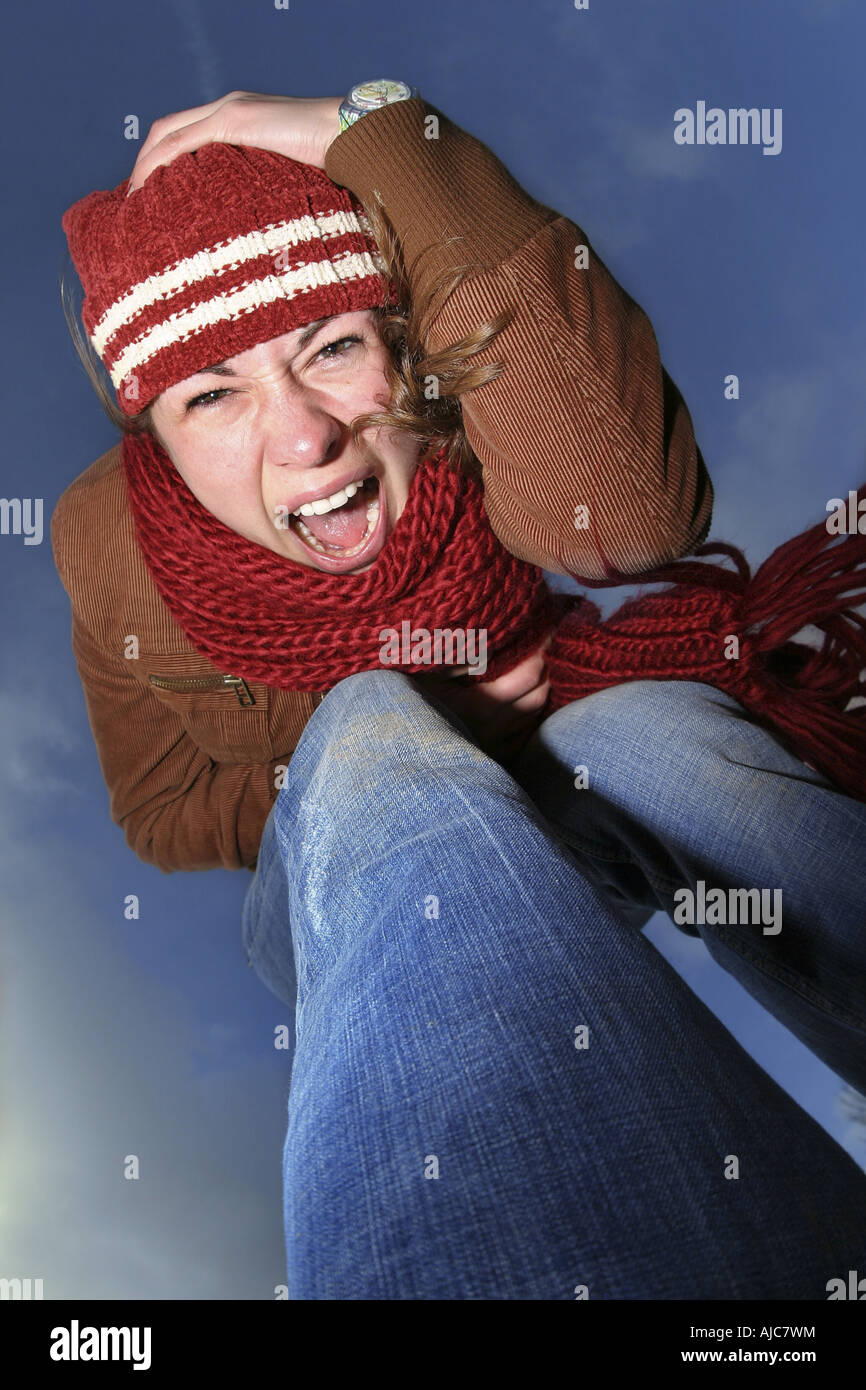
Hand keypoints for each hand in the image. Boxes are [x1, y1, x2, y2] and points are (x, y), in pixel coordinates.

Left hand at [126, 91, 342, 193]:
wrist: (352, 139)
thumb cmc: (333, 168)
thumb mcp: (289, 181)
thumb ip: (267, 192)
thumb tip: (259, 233)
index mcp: (242, 119)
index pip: (188, 135)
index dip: (163, 163)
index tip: (154, 197)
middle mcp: (230, 108)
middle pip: (169, 130)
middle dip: (145, 165)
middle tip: (134, 202)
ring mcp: (230, 110)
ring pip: (168, 134)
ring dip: (144, 167)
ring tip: (133, 201)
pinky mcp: (234, 118)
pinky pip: (181, 141)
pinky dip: (157, 164)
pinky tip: (145, 189)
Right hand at [418, 633, 553, 765]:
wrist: (391, 742)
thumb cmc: (405, 696)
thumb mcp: (426, 669)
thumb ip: (462, 653)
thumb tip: (495, 639)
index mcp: (477, 706)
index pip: (529, 675)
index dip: (541, 649)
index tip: (543, 629)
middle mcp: (491, 730)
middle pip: (538, 694)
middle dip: (545, 667)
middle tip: (542, 642)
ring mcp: (493, 746)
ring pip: (534, 713)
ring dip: (539, 687)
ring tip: (533, 662)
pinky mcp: (493, 756)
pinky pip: (524, 730)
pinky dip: (528, 708)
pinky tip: (520, 692)